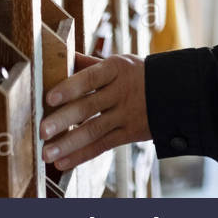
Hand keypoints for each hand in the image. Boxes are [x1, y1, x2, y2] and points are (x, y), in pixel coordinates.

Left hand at [39, 53, 150, 170]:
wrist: (177, 91)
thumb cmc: (138, 74)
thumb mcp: (120, 63)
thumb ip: (90, 64)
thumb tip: (61, 54)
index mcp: (116, 69)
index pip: (90, 78)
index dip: (70, 87)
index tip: (49, 98)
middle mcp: (121, 91)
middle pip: (88, 107)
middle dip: (63, 120)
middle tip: (41, 130)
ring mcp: (126, 114)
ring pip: (94, 130)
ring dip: (68, 143)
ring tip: (45, 153)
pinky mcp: (130, 133)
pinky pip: (103, 145)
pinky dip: (81, 155)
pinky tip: (62, 163)